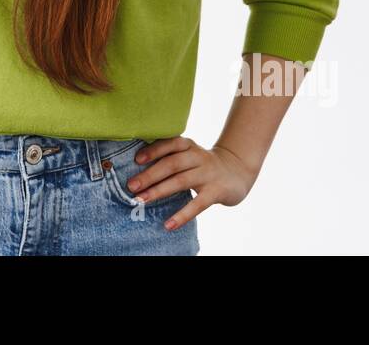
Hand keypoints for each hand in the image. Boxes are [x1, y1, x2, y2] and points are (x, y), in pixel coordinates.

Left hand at [125, 136, 259, 230]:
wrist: (237, 171)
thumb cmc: (203, 164)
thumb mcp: (189, 154)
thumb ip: (170, 157)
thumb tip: (137, 169)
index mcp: (189, 146)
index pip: (170, 144)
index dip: (154, 150)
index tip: (137, 160)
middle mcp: (198, 157)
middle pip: (172, 163)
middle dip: (150, 175)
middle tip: (131, 186)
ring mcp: (208, 174)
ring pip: (181, 181)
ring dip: (159, 191)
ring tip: (141, 201)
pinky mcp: (216, 191)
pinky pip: (198, 204)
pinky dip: (182, 215)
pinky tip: (169, 225)